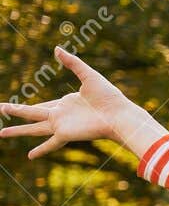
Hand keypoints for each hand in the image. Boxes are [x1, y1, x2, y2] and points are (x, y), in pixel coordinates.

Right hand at [0, 47, 153, 157]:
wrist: (120, 114)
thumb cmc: (109, 95)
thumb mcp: (88, 75)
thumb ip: (72, 63)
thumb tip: (57, 48)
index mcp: (66, 103)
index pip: (42, 105)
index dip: (28, 106)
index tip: (16, 107)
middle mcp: (60, 115)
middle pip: (31, 115)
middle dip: (15, 113)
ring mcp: (62, 125)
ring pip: (33, 128)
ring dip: (17, 131)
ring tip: (0, 134)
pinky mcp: (66, 133)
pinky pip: (50, 143)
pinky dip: (40, 150)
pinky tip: (29, 156)